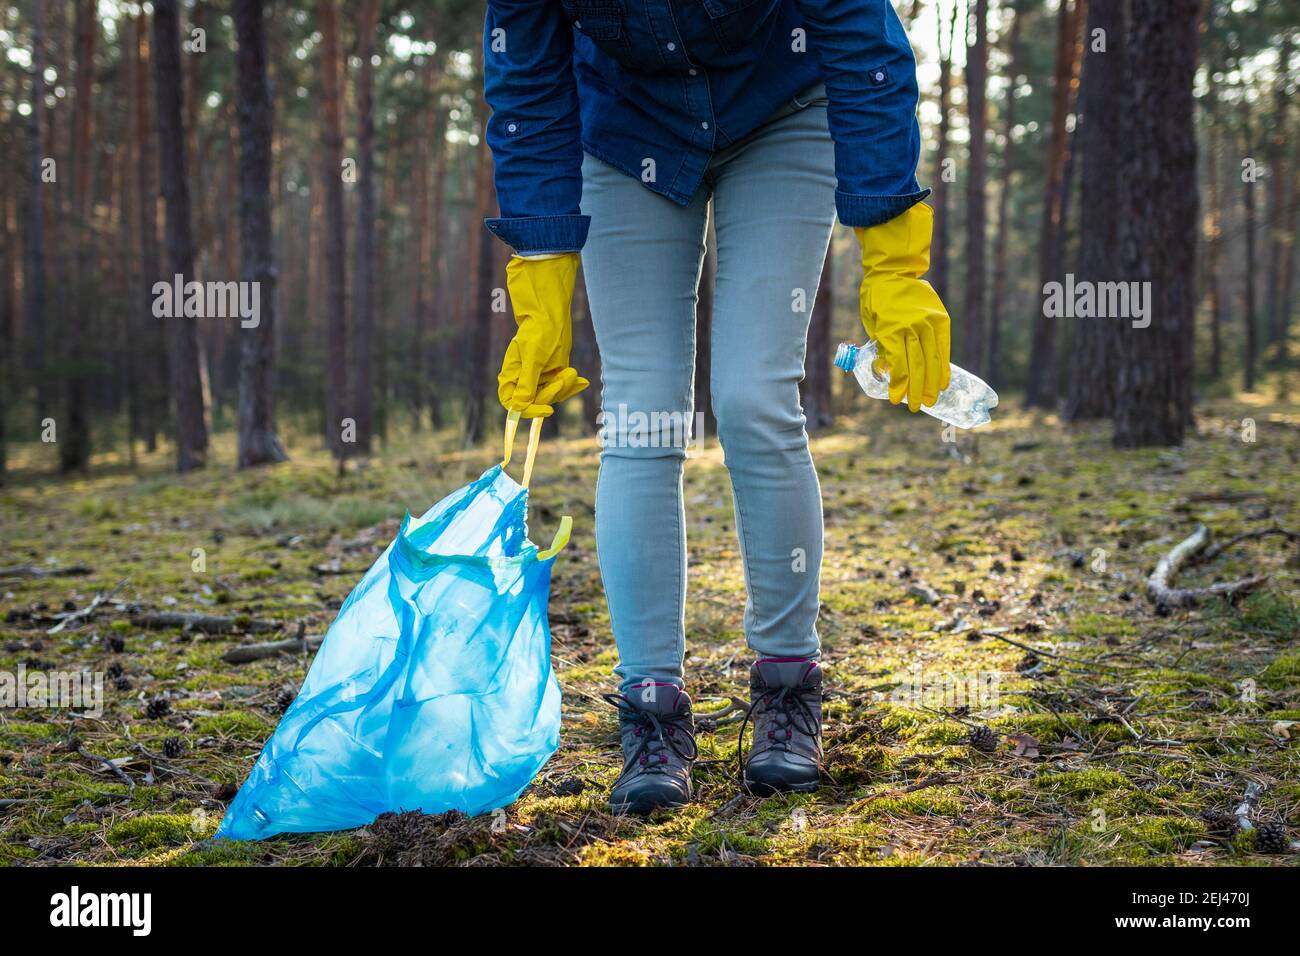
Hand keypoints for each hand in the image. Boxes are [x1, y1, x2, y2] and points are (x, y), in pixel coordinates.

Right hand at [498, 253, 589, 417]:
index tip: (547, 409)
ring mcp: (538, 378)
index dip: (528, 410)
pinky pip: (561, 389)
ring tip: (572, 373)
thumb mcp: (533, 357)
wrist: (551, 316)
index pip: (513, 403)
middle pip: (536, 401)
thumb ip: (527, 383)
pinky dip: (571, 386)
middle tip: (564, 377)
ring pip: (551, 396)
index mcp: (512, 375)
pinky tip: (581, 381)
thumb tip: (519, 406)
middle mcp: (523, 379)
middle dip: (552, 393)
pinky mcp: (551, 375)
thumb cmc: (538, 332)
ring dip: (564, 388)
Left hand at [855, 203, 951, 411]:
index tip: (896, 400)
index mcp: (891, 329)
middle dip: (916, 390)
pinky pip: (943, 347)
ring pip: (933, 359)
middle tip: (915, 407)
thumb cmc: (876, 299)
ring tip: (930, 400)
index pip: (899, 365)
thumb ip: (882, 348)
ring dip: (932, 383)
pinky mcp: (941, 320)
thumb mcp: (871, 325)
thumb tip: (890, 373)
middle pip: (917, 366)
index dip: (899, 385)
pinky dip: (943, 366)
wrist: (892, 271)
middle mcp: (913, 326)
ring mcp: (929, 322)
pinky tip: (943, 382)